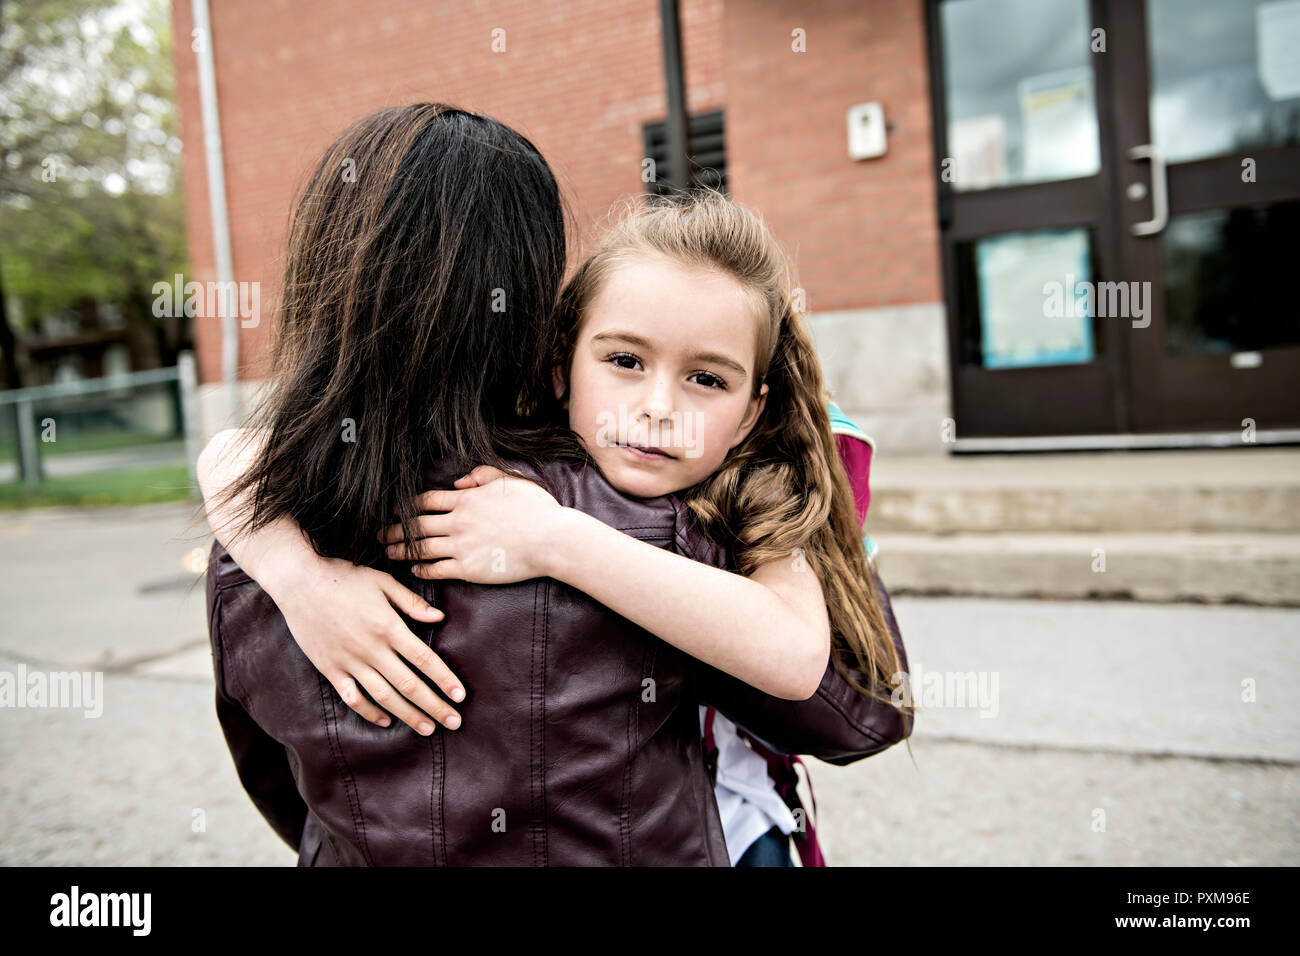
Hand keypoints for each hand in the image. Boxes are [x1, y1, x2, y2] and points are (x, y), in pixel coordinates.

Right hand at [273, 556, 465, 735]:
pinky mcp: (330, 668)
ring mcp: (349, 661)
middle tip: (454, 723)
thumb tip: (440, 617)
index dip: (444, 680)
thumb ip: (412, 603)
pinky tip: (386, 720)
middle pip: (409, 685)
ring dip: (408, 715)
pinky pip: (352, 697)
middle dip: (434, 706)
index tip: (460, 696)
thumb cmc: (344, 577)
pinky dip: (369, 712)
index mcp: (388, 627)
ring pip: (384, 697)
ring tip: (427, 729)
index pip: (424, 659)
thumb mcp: (383, 582)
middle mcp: (371, 649)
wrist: (298, 582)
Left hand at [379, 465, 563, 583]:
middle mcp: (459, 522)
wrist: (552, 540)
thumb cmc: (537, 510)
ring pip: (421, 548)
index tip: (391, 509)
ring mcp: (462, 546)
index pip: (426, 500)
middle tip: (377, 533)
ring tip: (387, 551)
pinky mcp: (469, 569)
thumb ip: (482, 475)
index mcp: (467, 499)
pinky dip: (422, 569)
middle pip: (416, 525)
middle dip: (394, 528)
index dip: (405, 505)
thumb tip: (458, 481)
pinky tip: (414, 569)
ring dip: (401, 549)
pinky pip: (437, 570)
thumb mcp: (511, 481)